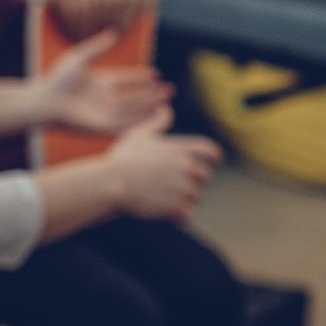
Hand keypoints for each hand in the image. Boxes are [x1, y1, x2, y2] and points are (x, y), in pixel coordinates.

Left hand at [38, 29, 172, 134]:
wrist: (45, 103)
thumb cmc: (57, 80)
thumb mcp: (79, 58)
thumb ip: (98, 47)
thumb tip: (113, 32)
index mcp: (98, 83)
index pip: (124, 80)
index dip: (139, 77)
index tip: (155, 73)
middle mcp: (104, 99)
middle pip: (133, 97)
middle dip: (151, 94)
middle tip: (169, 89)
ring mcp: (104, 113)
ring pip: (133, 110)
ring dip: (149, 105)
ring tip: (166, 99)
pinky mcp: (103, 127)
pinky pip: (127, 123)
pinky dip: (141, 119)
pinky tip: (153, 113)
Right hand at [105, 108, 221, 222]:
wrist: (110, 183)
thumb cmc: (123, 159)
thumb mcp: (140, 135)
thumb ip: (157, 122)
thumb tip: (165, 107)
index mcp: (183, 149)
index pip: (213, 152)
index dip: (214, 159)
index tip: (210, 164)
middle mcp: (188, 167)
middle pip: (206, 177)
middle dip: (193, 182)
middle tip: (171, 185)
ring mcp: (184, 188)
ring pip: (196, 197)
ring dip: (184, 200)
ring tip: (162, 197)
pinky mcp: (177, 207)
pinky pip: (188, 215)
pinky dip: (179, 217)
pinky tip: (165, 213)